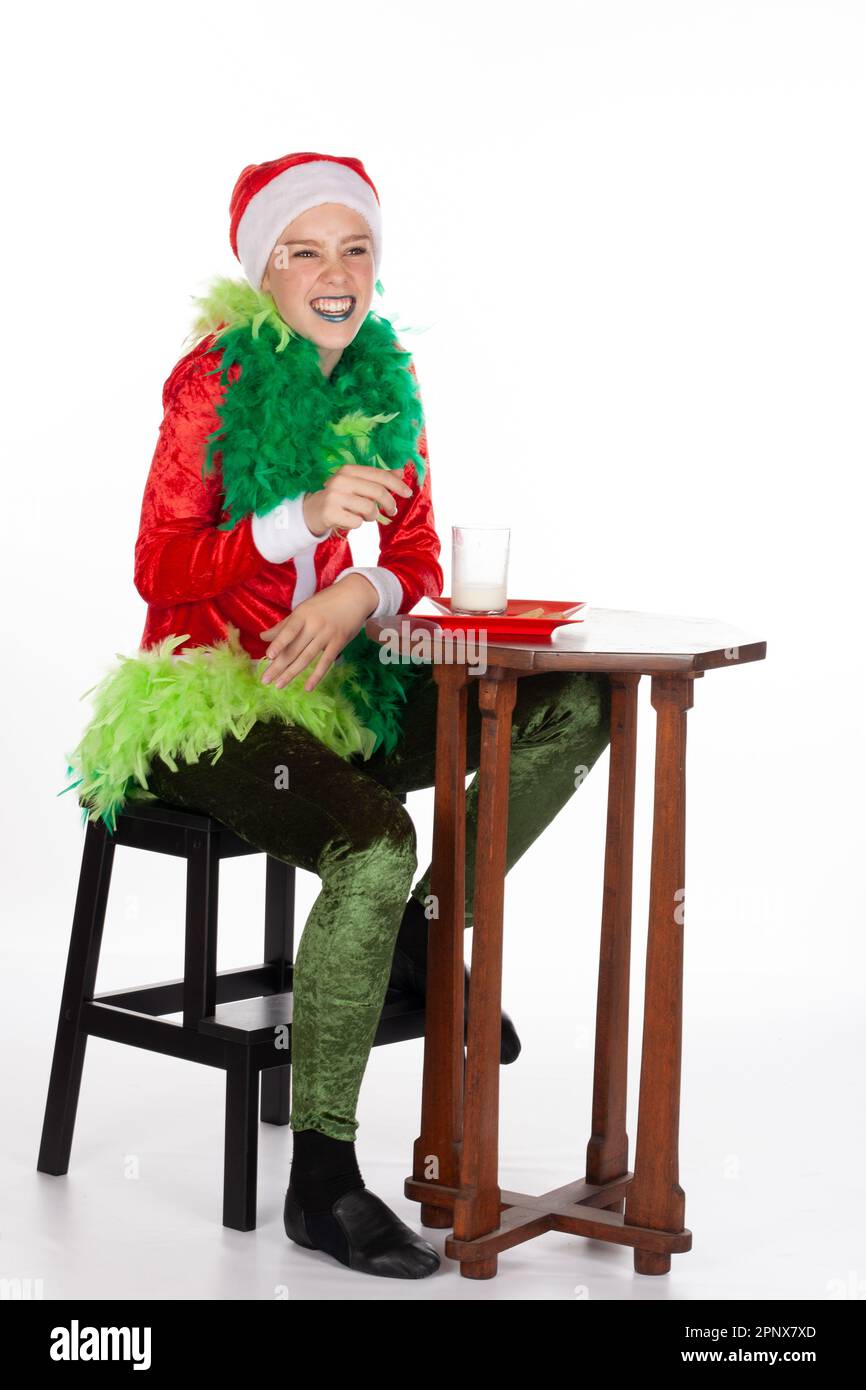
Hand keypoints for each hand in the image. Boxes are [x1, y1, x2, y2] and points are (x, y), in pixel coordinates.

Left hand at [259, 574, 378, 692]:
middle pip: (294, 649)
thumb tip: (263, 637)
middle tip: (265, 680)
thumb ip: (284, 625)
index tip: (268, 656)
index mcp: (303, 614)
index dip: (279, 643)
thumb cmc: (326, 602)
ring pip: (307, 658)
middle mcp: (314, 625)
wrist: (355, 595)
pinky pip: (326, 662)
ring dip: (292, 673)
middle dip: (278, 666)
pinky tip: (307, 688)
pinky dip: (316, 676)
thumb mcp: (304, 609)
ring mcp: (327, 635)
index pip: (289, 631)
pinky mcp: (339, 643)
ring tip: (279, 685)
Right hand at [303, 464, 412, 538]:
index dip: (397, 484)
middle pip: (377, 492)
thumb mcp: (357, 484)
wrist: (312, 510)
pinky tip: (350, 520)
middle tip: (392, 511)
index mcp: (349, 470)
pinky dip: (358, 524)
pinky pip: (357, 522)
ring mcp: (334, 496)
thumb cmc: (340, 497)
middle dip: (389, 503)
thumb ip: (378, 478)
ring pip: (369, 509)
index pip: (379, 475)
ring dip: (372, 516)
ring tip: (366, 516)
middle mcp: (341, 480)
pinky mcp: (330, 513)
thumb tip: (401, 471)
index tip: (408, 493)